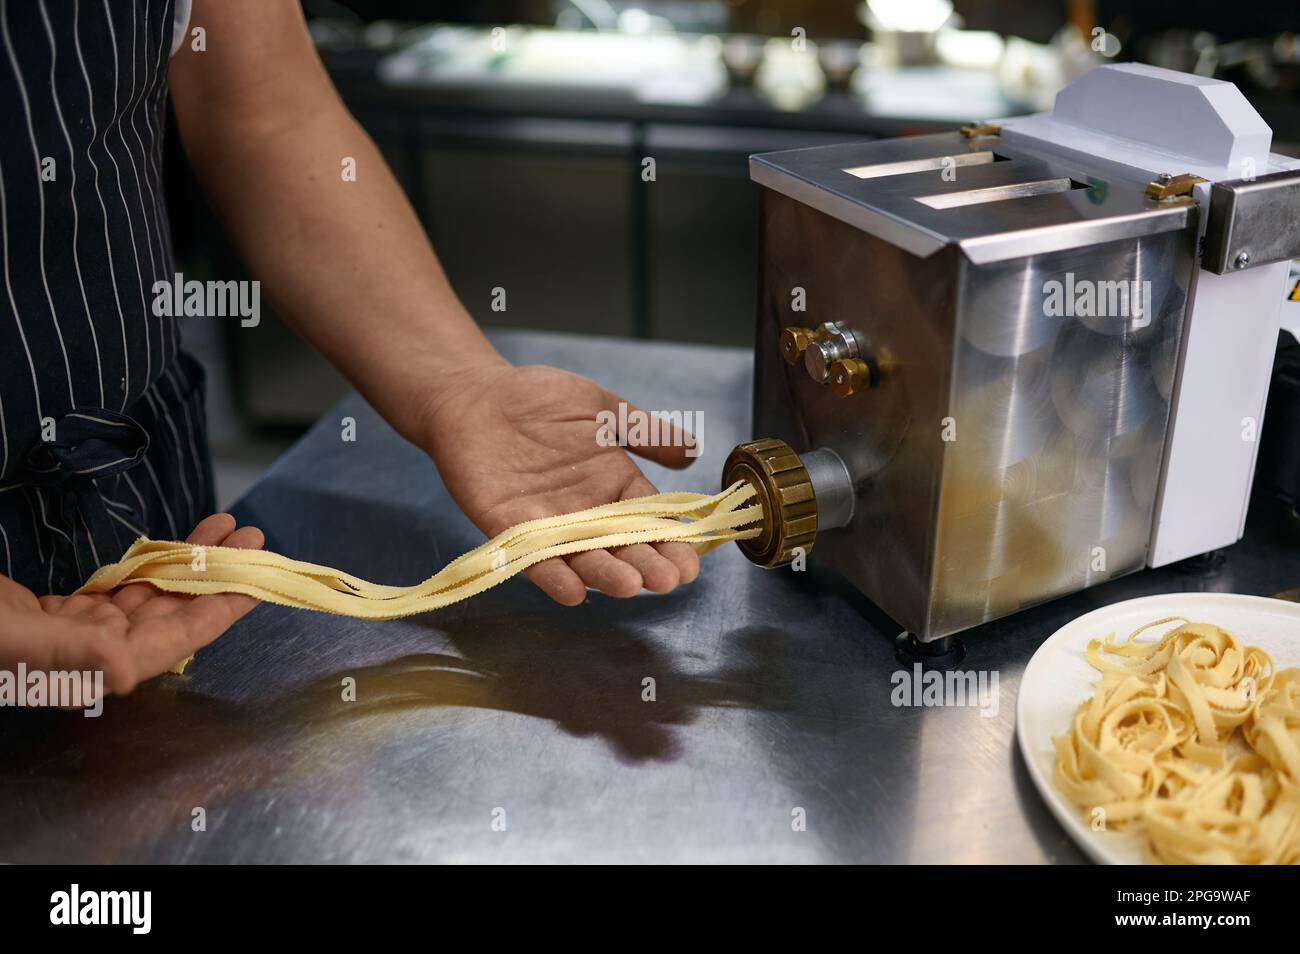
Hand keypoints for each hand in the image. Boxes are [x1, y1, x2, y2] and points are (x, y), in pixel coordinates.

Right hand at [0, 514, 263, 696]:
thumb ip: (67, 652)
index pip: (171, 642)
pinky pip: (121, 586)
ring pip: (150, 595)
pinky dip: (153, 562)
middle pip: (171, 615)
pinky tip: (177, 542)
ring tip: (229, 526)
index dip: (218, 611)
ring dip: (192, 561)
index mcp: (84, 667)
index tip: (256, 580)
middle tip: (255, 536)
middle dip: (217, 576)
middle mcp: (89, 653)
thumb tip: (129, 669)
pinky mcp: (57, 611)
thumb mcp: (9, 633)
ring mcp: (75, 630)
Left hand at [419, 363, 700, 604]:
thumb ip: (644, 430)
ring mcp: (549, 524)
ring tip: (630, 586)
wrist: (475, 396)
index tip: (690, 564)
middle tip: (666, 581)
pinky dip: (552, 577)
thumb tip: (694, 452)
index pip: (650, 521)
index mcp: (614, 484)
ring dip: (606, 575)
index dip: (671, 543)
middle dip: (646, 564)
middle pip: (622, 546)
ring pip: (583, 558)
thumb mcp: (601, 408)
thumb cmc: (538, 398)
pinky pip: (534, 558)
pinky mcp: (510, 529)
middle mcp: (586, 512)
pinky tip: (573, 592)